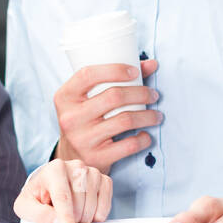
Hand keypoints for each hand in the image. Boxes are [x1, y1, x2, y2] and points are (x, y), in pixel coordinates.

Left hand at [14, 158, 112, 222]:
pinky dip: (97, 215)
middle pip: (79, 203)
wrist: (51, 185)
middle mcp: (76, 166)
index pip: (63, 196)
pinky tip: (87, 211)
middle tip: (63, 218)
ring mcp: (92, 172)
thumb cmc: (38, 196)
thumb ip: (39, 215)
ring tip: (73, 213)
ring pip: (93, 205)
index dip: (66, 218)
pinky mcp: (104, 180)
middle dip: (73, 218)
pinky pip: (106, 204)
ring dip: (84, 218)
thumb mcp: (26, 206)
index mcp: (55, 168)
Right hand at [54, 59, 159, 174]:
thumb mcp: (88, 99)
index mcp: (65, 97)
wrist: (72, 157)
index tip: (135, 72)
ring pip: (125, 120)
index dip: (115, 70)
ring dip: (147, 116)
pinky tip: (146, 136)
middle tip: (153, 95)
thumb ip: (115, 79)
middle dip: (141, 93)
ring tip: (156, 115)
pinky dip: (143, 139)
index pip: (88, 74)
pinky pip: (128, 145)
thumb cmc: (85, 120)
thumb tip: (151, 64)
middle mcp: (70, 117)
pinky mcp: (95, 157)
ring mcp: (82, 139)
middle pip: (113, 96)